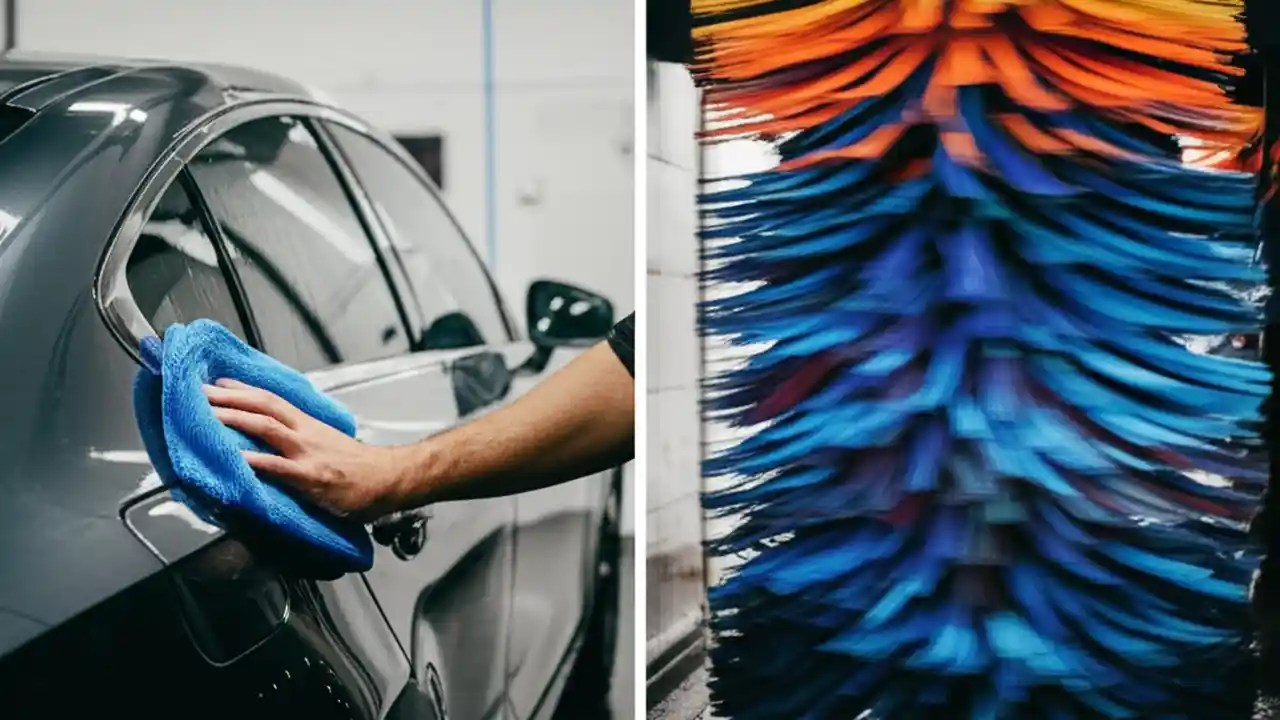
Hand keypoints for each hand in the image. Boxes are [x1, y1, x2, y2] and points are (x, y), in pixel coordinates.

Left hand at [204, 378, 406, 521]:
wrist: (389, 479)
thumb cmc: (360, 467)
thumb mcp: (328, 444)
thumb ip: (301, 441)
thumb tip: (274, 443)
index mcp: (308, 425)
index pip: (271, 400)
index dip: (243, 389)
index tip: (218, 382)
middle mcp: (305, 433)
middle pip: (264, 406)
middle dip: (231, 397)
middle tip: (201, 391)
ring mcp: (307, 454)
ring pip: (267, 428)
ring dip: (236, 418)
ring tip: (210, 414)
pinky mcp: (311, 477)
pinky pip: (279, 467)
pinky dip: (256, 461)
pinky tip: (237, 459)